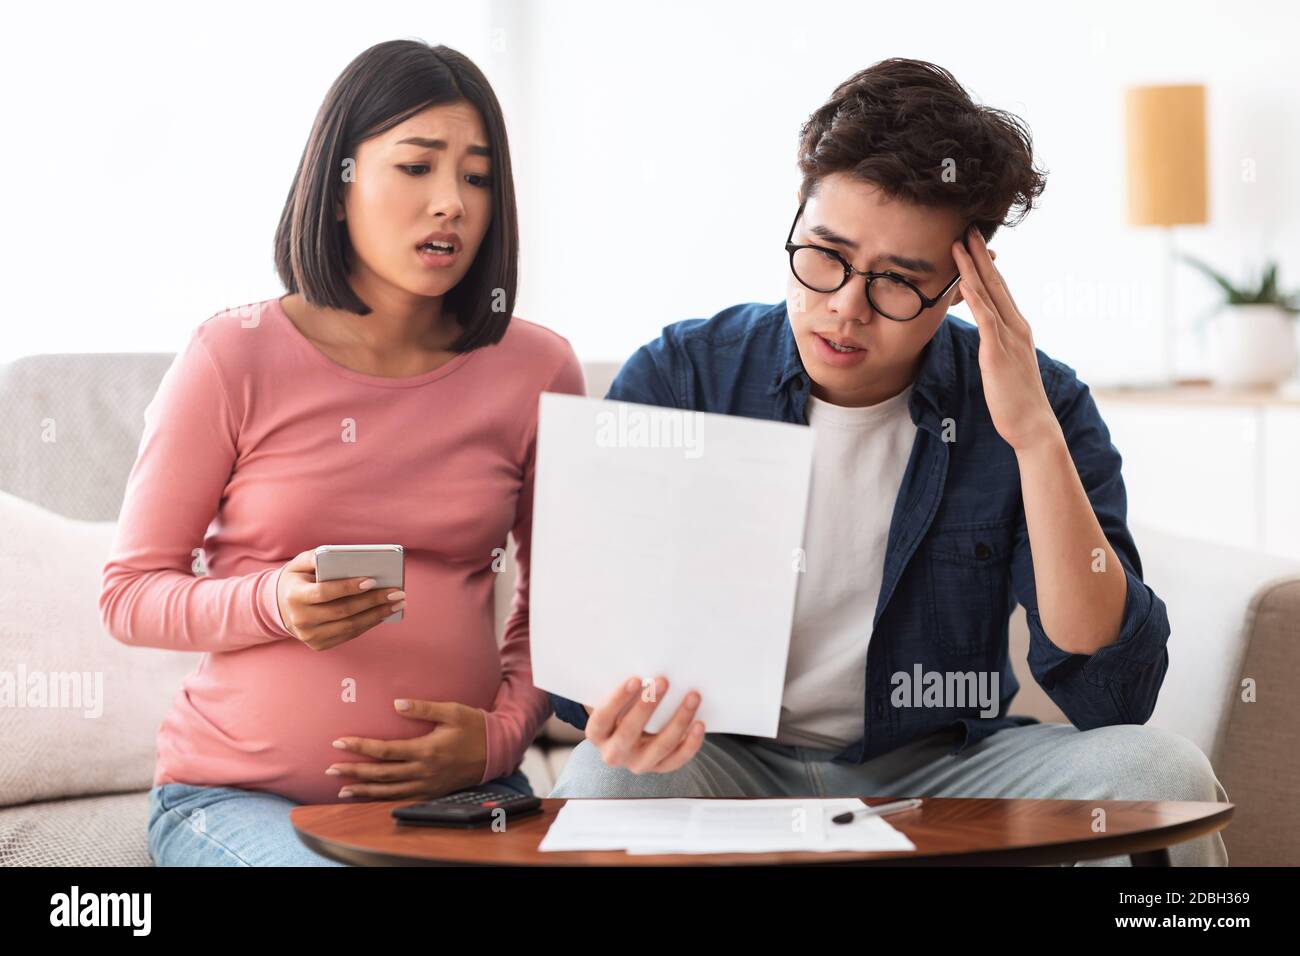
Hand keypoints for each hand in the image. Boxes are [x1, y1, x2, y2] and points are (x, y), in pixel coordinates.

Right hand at [275, 549, 405, 650]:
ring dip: (377, 615)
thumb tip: (342, 556)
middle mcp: (301, 619)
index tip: (372, 580)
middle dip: (373, 601)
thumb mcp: (299, 564)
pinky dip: (369, 624)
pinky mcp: (319, 645)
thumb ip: (316, 557)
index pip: (325, 593)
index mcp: (295, 596)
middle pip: (343, 611)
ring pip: (349, 626)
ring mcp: (310, 636)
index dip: (348, 587)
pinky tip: (384, 613)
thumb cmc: (298, 580)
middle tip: (397, 593)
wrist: (281, 607)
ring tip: (397, 603)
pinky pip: (349, 634)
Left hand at [328, 699, 487, 799]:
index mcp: (426, 750)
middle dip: (354, 772)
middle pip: (381, 774)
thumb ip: (423, 708)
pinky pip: (401, 798)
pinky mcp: (431, 792)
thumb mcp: (452, 711)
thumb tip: (397, 703)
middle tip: (330, 770)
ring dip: (364, 791)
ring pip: (389, 791)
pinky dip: (382, 799)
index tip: (339, 743)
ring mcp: (427, 784)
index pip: (385, 751)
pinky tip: (370, 797)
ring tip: (343, 790)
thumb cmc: (474, 727)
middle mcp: (423, 771)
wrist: (496, 751)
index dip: (361, 747)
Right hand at [584, 676, 704, 773]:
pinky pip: (677, 759)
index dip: (617, 699)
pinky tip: (699, 724)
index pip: (603, 717)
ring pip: (660, 746)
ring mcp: (638, 763)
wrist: (628, 738)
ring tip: (692, 697)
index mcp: (597, 733)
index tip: (635, 679)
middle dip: (647, 706)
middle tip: (664, 681)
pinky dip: (690, 743)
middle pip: (629, 732)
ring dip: (678, 720)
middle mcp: (614, 753)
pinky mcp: (659, 767)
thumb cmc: (621, 709)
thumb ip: (625, 689)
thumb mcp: (614, 702)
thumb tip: (646, 663)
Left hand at [951, 227, 1061, 453]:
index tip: (973, 244)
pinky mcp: (999, 352)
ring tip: (958, 244)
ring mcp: (1009, 337)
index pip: (999, 290)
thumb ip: (997, 347)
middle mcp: (1016, 327)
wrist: (1032, 424)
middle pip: (996, 283)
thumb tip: (986, 338)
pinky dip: (975, 297)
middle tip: (967, 229)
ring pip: (989, 295)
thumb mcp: (1004, 365)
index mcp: (1017, 329)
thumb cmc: (1016, 400)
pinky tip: (964, 281)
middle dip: (980, 255)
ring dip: (972, 268)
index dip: (986, 265)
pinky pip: (986, 319)